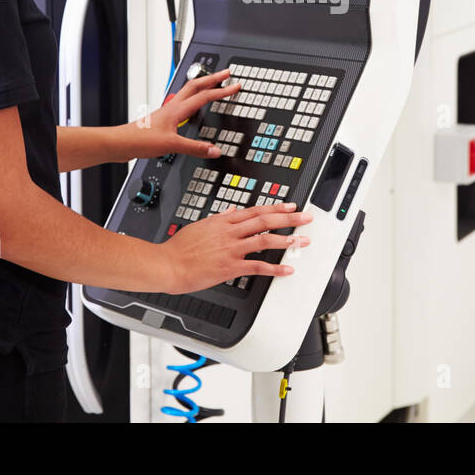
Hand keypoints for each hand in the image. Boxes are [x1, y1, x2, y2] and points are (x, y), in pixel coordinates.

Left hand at [126, 68, 241, 159]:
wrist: (121, 143)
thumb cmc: (140, 140)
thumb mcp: (171, 145)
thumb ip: (194, 147)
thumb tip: (215, 150)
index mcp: (177, 110)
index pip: (204, 96)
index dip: (222, 91)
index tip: (235, 86)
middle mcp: (173, 107)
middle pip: (196, 86)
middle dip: (213, 78)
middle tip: (226, 73)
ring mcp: (167, 112)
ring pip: (188, 92)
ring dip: (203, 85)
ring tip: (213, 83)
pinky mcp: (163, 120)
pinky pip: (182, 104)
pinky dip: (192, 100)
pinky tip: (192, 108)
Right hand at [161, 201, 312, 293]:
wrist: (168, 264)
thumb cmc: (180, 247)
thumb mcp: (200, 225)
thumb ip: (219, 218)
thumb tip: (230, 210)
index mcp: (223, 221)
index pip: (255, 210)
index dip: (276, 207)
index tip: (290, 205)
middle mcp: (230, 232)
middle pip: (265, 221)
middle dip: (289, 218)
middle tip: (305, 217)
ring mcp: (231, 249)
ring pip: (265, 240)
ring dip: (287, 240)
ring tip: (302, 240)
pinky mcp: (230, 267)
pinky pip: (257, 267)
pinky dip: (274, 268)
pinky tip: (287, 269)